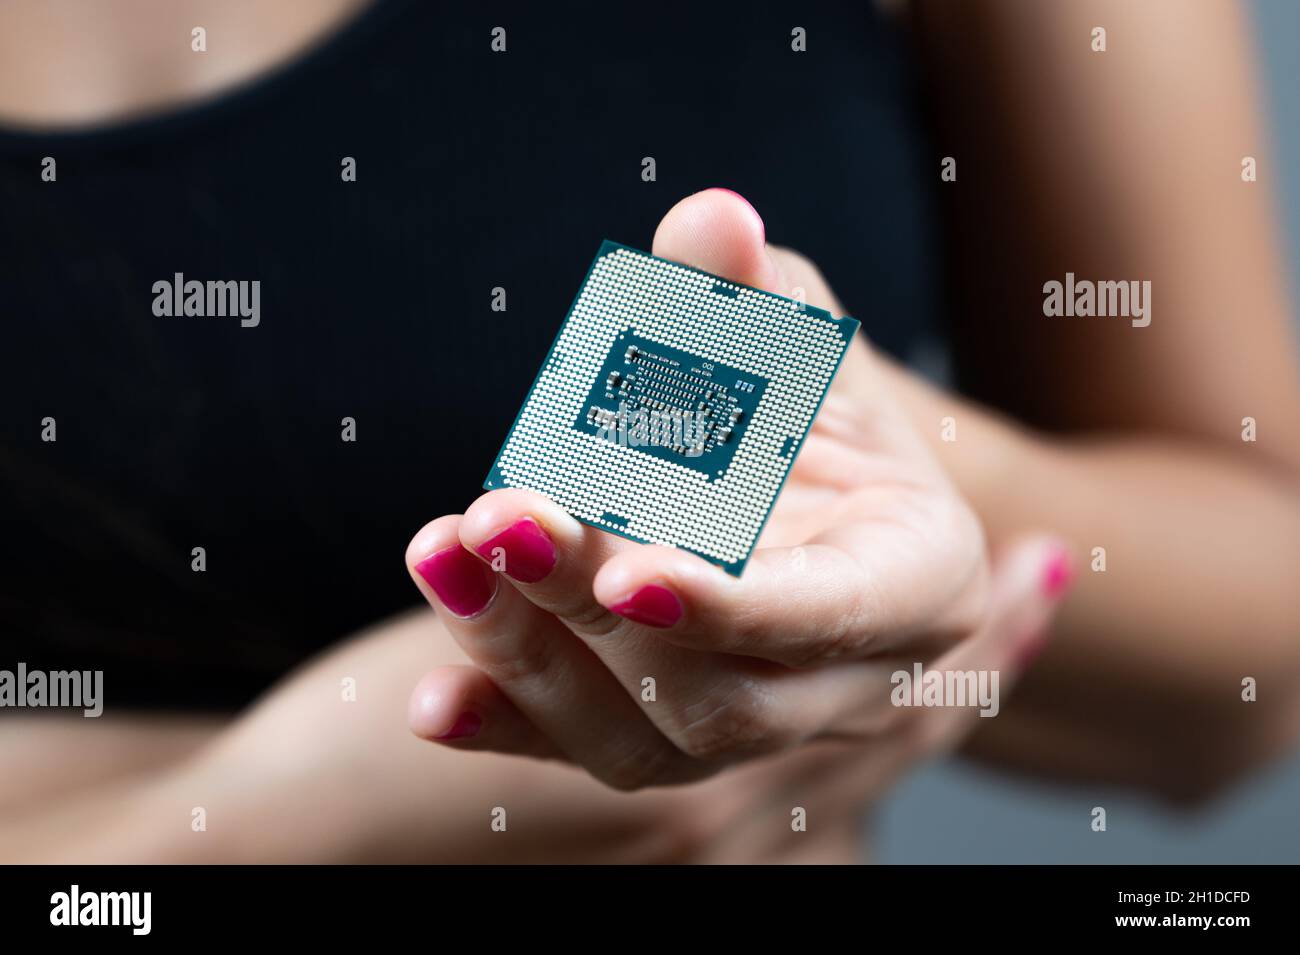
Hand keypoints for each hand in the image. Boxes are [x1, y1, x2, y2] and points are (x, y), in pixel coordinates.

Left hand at [404, 189, 1075, 790]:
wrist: (799, 491)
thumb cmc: (809, 405)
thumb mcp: (791, 334)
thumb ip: (752, 293)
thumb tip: (711, 217)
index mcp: (917, 583)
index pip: (829, 614)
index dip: (731, 605)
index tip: (623, 570)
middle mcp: (846, 682)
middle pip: (718, 693)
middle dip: (595, 614)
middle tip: (503, 520)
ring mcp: (755, 728)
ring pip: (643, 741)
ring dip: (531, 658)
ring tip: (444, 559)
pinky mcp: (668, 739)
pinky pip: (584, 753)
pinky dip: (505, 725)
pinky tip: (428, 703)